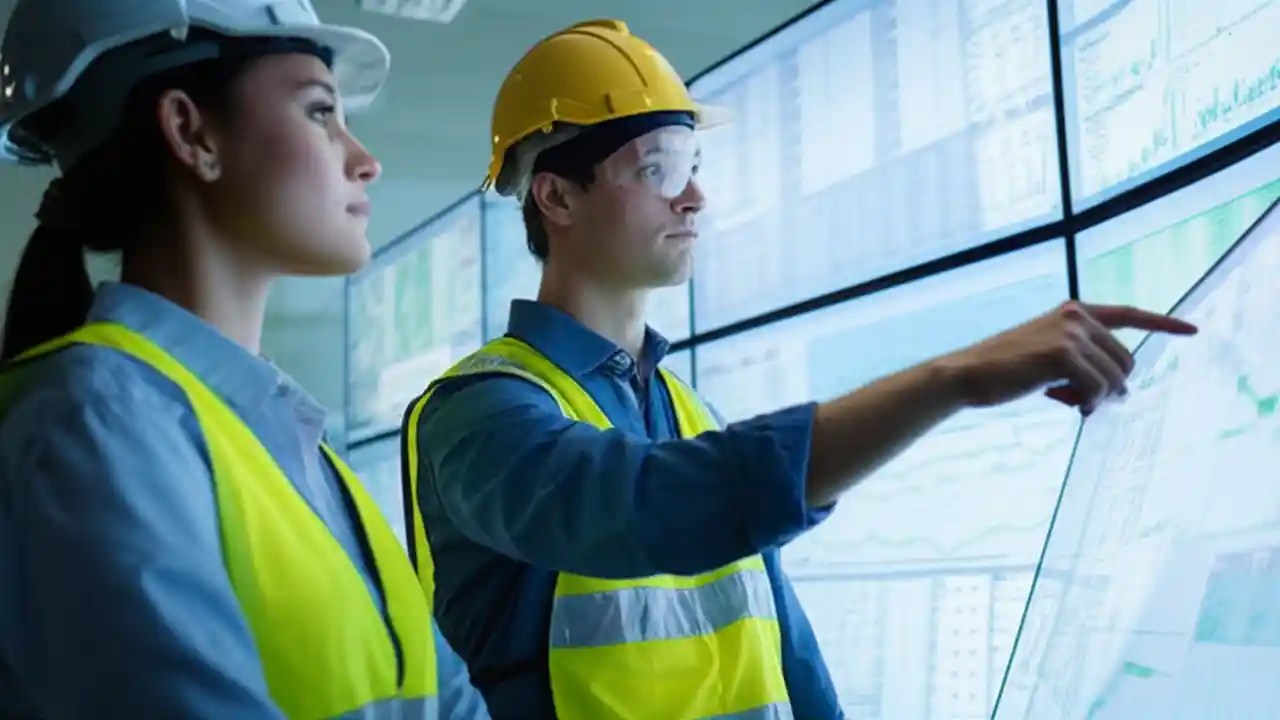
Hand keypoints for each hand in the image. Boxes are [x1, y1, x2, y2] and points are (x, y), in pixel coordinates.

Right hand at [941, 301, 1197, 414]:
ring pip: (1115, 377)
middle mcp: (1075, 316)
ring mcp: (1070, 333)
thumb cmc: (1002, 371)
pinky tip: (1058, 401)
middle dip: (1109, 387)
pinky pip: (1097, 389)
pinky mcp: (1063, 354)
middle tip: (1076, 401)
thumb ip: (1081, 360)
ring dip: (1095, 398)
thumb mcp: (1045, 357)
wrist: (966, 374)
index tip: (1192, 331)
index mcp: (1072, 312)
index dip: (1162, 324)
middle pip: (1125, 360)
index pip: (1128, 314)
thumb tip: (1119, 390)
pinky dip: (1084, 402)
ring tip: (1063, 400)